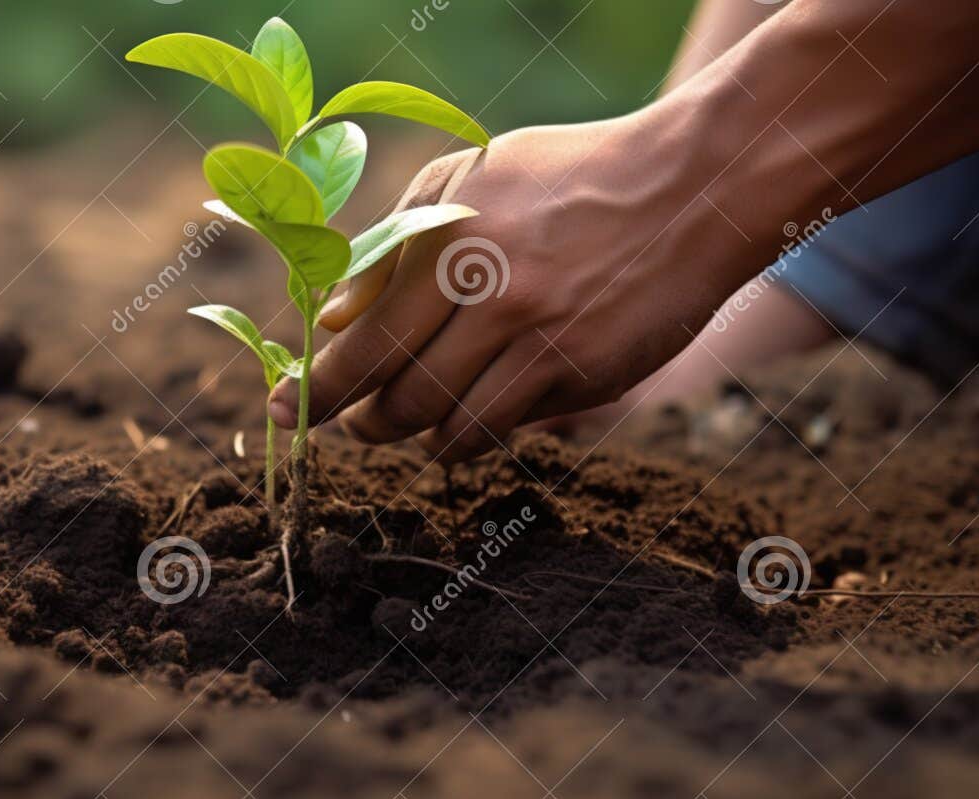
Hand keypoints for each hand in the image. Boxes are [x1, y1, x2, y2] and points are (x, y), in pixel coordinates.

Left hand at [269, 117, 752, 462]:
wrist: (693, 188)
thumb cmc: (570, 179)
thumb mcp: (472, 179)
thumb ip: (398, 244)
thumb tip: (336, 317)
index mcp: (450, 237)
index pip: (362, 334)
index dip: (316, 385)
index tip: (284, 407)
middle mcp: (488, 290)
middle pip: (394, 391)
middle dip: (361, 419)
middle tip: (353, 422)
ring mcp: (536, 336)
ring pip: (441, 423)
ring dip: (412, 435)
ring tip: (404, 424)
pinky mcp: (579, 372)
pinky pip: (496, 428)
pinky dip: (463, 439)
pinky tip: (459, 427)